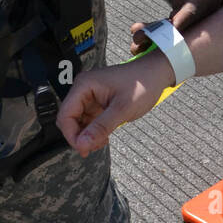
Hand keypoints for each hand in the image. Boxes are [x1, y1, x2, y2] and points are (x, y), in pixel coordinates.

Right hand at [57, 51, 174, 155]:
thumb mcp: (122, 109)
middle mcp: (83, 89)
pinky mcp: (97, 102)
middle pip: (68, 119)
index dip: (71, 134)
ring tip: (102, 142)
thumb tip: (81, 145)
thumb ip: (101, 127)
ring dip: (86, 135)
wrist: (156, 74)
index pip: (65, 115)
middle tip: (94, 147)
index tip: (83, 149)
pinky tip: (104, 137)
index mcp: (84, 85)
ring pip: (78, 122)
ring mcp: (89, 96)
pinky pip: (88, 120)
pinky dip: (93, 131)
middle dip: (79, 136)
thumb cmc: (142, 84)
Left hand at [130, 0, 222, 53]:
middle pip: (180, 30)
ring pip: (171, 35)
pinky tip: (137, 35)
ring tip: (134, 45)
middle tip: (139, 40)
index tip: (170, 28)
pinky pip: (166, 31)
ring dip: (152, 41)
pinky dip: (152, 35)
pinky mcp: (180, 21)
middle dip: (161, 39)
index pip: (193, 12)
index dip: (182, 21)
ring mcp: (189, 20)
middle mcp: (200, 14)